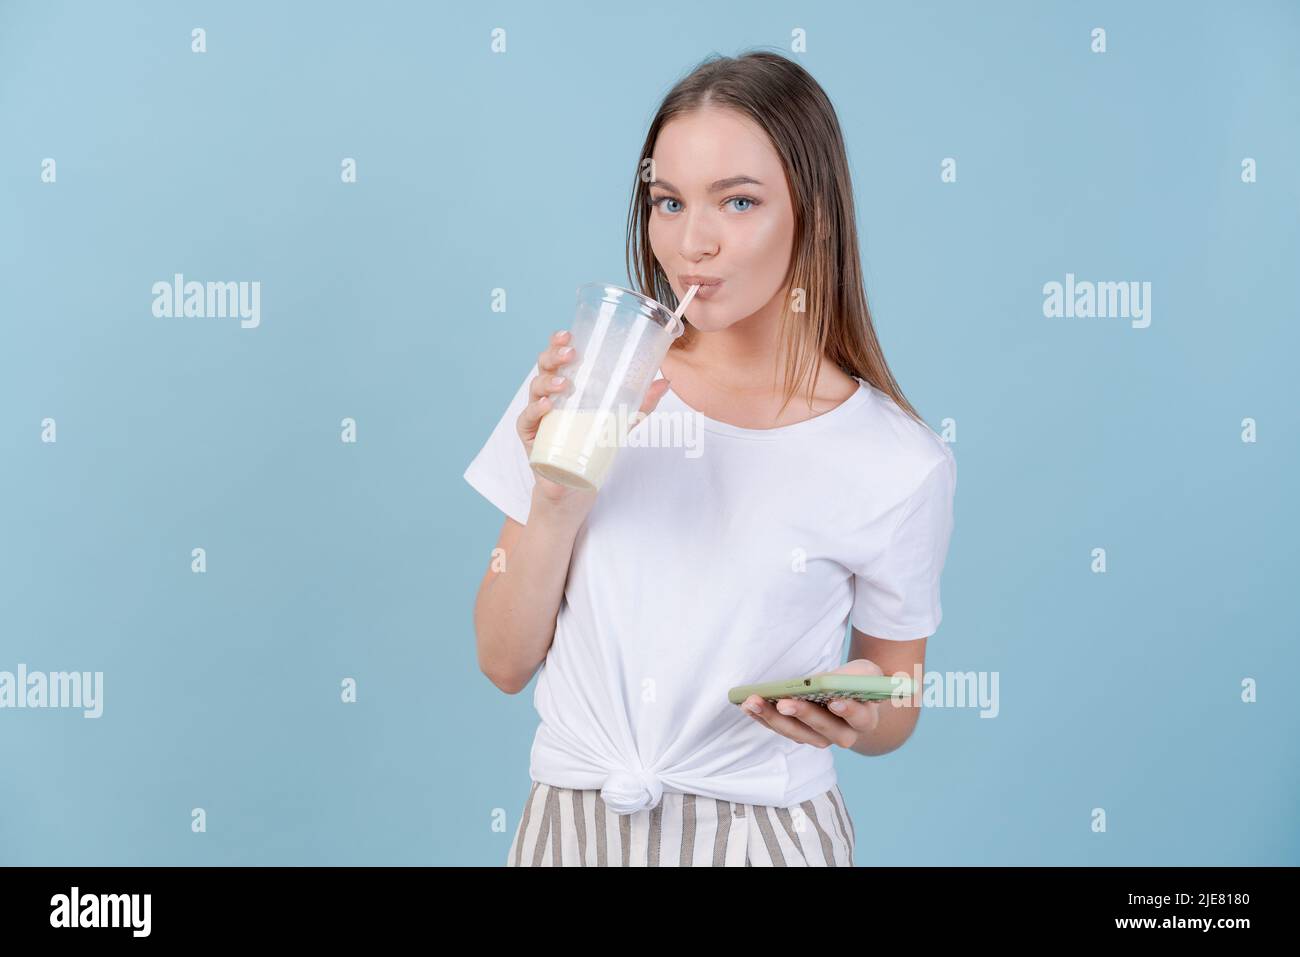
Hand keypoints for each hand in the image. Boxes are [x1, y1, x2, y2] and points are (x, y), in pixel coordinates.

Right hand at [517, 329, 672, 507]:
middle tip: (569, 353)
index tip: (569, 334)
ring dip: (548, 382)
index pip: (558, 357)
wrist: (574, 487)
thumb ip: (639, 405)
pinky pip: (528, 419)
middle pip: (543, 367)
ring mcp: (537, 415)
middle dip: (553, 356)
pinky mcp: (531, 436)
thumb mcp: (618, 424)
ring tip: (564, 383)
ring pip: (535, 389)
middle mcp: (547, 395)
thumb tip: (663, 383)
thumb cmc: (591, 447)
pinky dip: (537, 410)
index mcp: (564, 385)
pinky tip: (548, 406)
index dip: (558, 342)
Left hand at [739, 658, 887, 749]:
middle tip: (783, 703)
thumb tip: (836, 682)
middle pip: (822, 730)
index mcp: (864, 719)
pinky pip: (779, 728)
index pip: (859, 718)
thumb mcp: (865, 672)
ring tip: (754, 701)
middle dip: (801, 715)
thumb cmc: (855, 681)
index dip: (848, 711)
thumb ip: (861, 676)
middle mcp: (842, 735)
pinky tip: (747, 704)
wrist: (845, 692)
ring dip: (772, 718)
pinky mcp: (798, 733)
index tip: (834, 702)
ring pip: (796, 732)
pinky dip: (762, 716)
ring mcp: (818, 737)